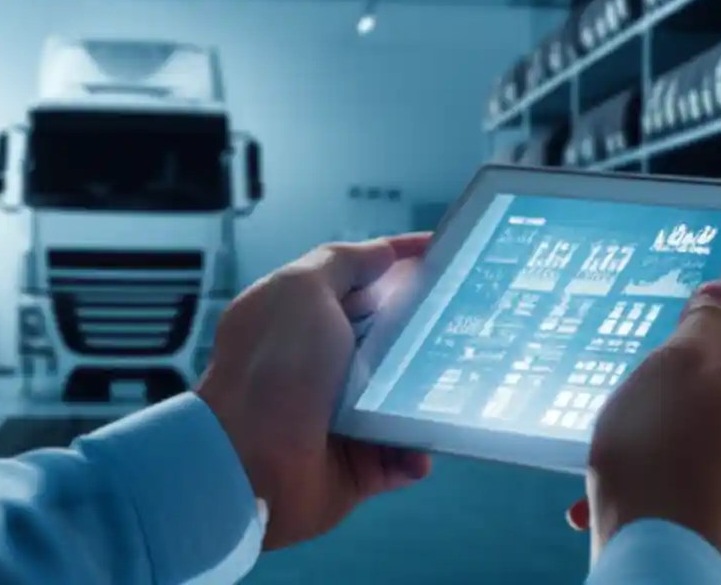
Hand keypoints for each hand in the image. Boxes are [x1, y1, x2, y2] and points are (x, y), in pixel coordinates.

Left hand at [196, 235, 432, 549]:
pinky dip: (416, 452)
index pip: (360, 282)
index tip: (446, 255)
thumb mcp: (301, 289)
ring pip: (402, 398)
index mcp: (301, 319)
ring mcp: (339, 417)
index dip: (401, 264)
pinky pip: (401, 454)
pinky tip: (421, 445)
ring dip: (429, 397)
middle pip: (389, 340)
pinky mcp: (355, 465)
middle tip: (468, 324)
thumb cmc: (273, 370)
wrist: (252, 468)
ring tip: (457, 389)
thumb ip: (342, 262)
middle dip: (428, 333)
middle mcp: (320, 366)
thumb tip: (383, 252)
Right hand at [581, 282, 720, 580]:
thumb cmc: (662, 461)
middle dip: (684, 385)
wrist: (664, 570)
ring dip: (666, 437)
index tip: (671, 340)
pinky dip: (668, 481)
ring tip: (621, 456)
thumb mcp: (673, 368)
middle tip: (640, 399)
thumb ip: (704, 324)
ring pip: (714, 434)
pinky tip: (618, 497)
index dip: (712, 322)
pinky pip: (705, 481)